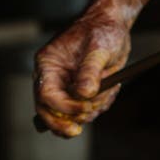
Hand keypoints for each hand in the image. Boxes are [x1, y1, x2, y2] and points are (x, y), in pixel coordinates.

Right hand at [34, 6, 130, 136]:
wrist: (112, 28)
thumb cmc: (102, 31)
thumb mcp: (98, 48)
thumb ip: (90, 71)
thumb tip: (83, 94)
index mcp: (49, 64)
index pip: (46, 94)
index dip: (63, 107)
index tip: (84, 109)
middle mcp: (53, 78)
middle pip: (47, 112)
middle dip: (62, 124)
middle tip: (76, 132)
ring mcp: (66, 88)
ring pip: (73, 115)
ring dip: (94, 108)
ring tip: (110, 85)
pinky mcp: (80, 94)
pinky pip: (89, 111)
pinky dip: (102, 105)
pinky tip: (110, 87)